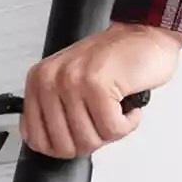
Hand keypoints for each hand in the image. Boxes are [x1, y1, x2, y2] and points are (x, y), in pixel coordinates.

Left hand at [21, 22, 181, 158]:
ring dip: (113, 130)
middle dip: (92, 140)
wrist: (144, 35)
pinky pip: (113, 129)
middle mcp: (51, 80)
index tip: (79, 134)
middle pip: (65, 146)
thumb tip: (49, 145)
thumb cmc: (114, 60)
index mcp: (39, 81)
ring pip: (90, 140)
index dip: (64, 147)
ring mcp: (73, 82)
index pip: (37, 140)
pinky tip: (126, 104)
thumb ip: (54, 112)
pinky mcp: (98, 85)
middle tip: (103, 120)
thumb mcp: (72, 83)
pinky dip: (128, 122)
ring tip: (116, 106)